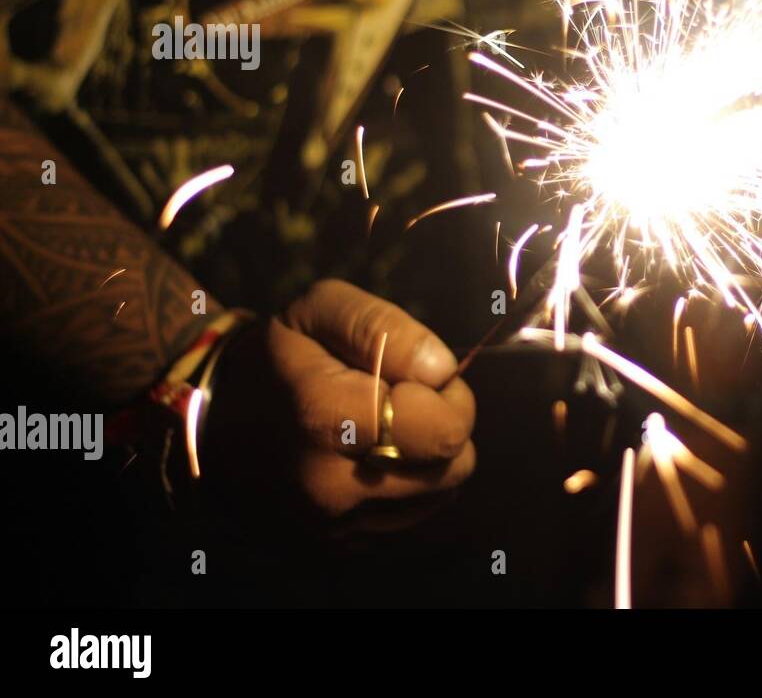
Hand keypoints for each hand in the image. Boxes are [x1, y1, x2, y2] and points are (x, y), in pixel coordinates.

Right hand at [201, 280, 475, 537]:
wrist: (210, 423)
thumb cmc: (276, 357)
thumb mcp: (319, 311)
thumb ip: (385, 329)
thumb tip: (442, 371)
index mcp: (326, 420)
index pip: (445, 429)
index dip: (448, 397)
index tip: (414, 381)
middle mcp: (329, 487)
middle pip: (452, 468)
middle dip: (444, 428)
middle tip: (407, 404)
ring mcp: (330, 527)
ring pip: (438, 497)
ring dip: (427, 461)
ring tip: (387, 432)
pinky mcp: (333, 548)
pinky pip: (408, 520)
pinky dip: (404, 491)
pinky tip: (370, 463)